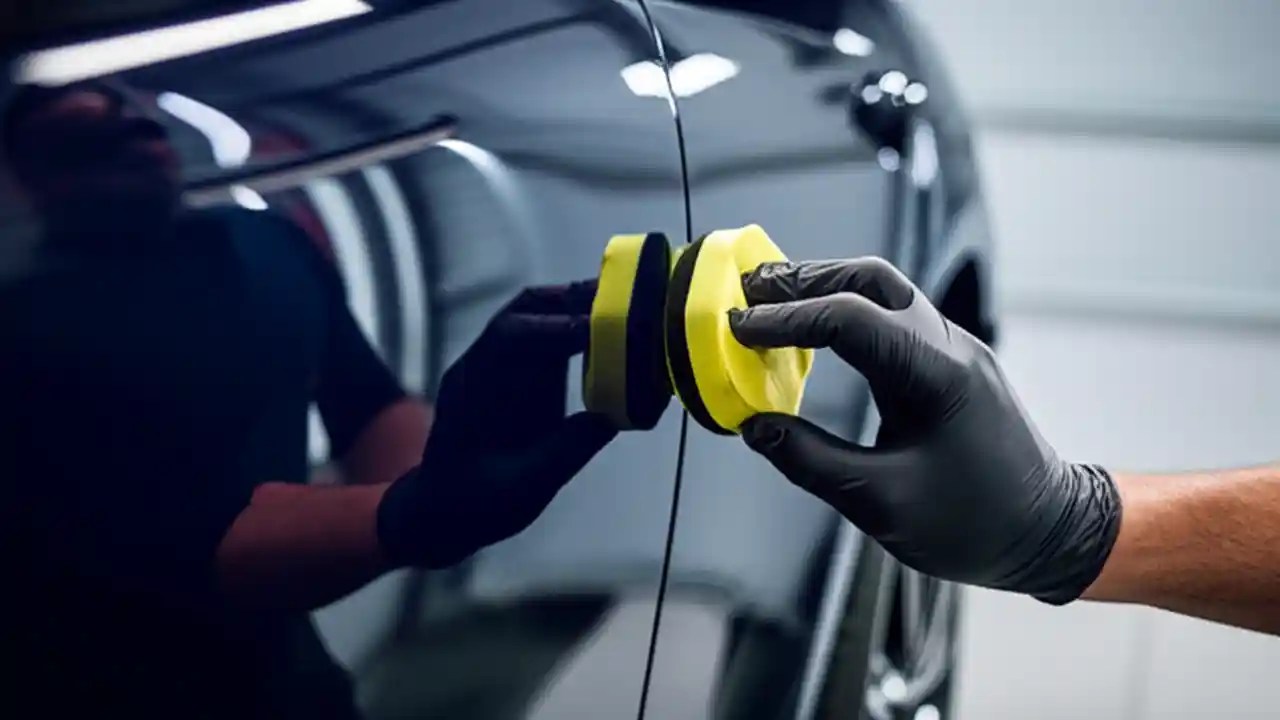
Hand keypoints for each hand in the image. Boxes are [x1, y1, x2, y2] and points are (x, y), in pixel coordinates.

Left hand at [377, 281, 616, 567]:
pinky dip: (573, 332)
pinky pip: (541, 340)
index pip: (512, 335)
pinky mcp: (512, 378)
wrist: (442, 514)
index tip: (601, 326)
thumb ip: (567, 450)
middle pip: (523, 310)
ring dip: (574, 311)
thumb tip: (615, 416)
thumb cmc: (477, 503)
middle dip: (570, 302)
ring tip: (623, 313)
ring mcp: (495, 367)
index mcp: (475, 387)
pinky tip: (606, 340)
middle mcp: (482, 365)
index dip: (557, 326)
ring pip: (532, 317)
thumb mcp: (525, 487)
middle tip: (623, 302)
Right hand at [729, 258, 1120, 603]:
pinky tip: (815, 332)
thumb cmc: (978, 524)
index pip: (848, 319)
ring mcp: (954, 350)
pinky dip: (846, 311)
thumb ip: (811, 460)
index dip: (786, 320)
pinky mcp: (951, 365)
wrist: (1052, 532)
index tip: (737, 328)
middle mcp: (949, 347)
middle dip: (803, 280)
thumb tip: (754, 428)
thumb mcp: (881, 505)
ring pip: (884, 290)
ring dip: (825, 288)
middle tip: (746, 290)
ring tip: (771, 301)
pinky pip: (894, 317)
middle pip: (870, 280)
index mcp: (936, 376)